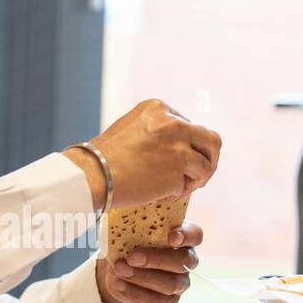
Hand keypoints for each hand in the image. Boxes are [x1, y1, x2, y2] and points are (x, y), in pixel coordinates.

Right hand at [64, 99, 221, 209]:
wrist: (92, 174)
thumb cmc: (104, 158)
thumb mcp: (131, 130)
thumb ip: (157, 133)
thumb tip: (181, 148)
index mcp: (159, 108)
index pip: (190, 126)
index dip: (188, 147)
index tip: (178, 161)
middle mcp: (172, 122)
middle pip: (211, 140)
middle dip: (208, 160)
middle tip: (198, 176)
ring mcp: (177, 146)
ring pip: (206, 165)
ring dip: (195, 180)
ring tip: (177, 188)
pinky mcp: (178, 169)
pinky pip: (191, 184)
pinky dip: (179, 192)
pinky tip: (161, 195)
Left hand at [95, 222, 201, 302]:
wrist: (118, 267)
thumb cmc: (128, 240)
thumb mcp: (129, 228)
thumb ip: (133, 222)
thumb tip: (120, 210)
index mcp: (182, 237)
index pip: (195, 235)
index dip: (186, 236)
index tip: (170, 237)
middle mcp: (187, 260)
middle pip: (184, 262)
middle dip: (157, 260)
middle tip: (132, 257)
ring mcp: (180, 283)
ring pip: (170, 284)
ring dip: (142, 278)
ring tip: (120, 270)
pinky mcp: (169, 302)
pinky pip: (157, 302)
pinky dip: (135, 294)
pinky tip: (119, 284)